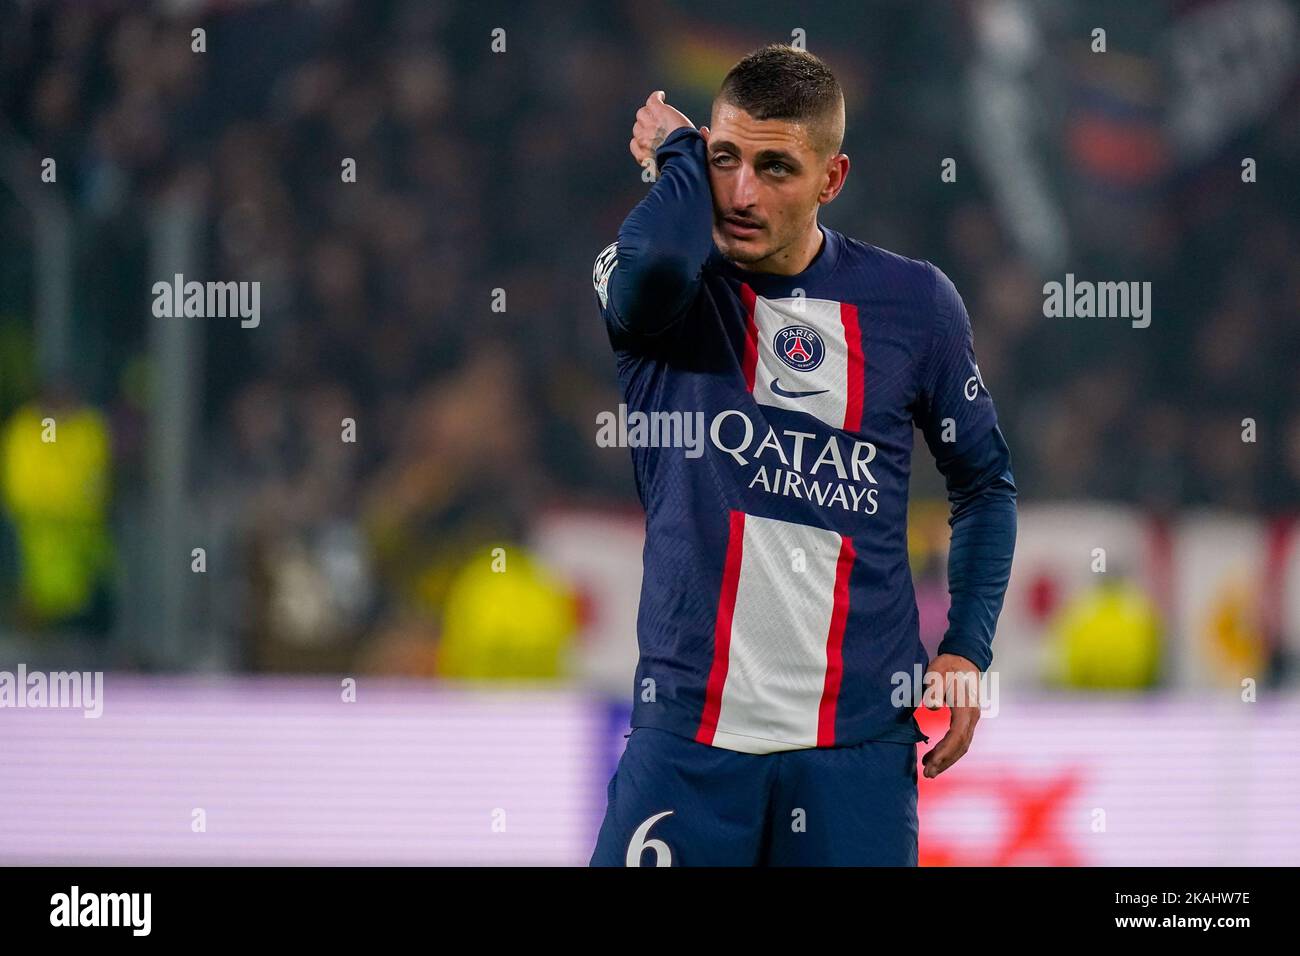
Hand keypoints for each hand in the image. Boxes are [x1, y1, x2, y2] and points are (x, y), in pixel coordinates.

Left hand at [629, 90, 694, 175]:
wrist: (682, 166)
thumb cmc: (693, 149)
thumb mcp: (698, 135)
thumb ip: (699, 132)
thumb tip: (704, 131)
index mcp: (663, 114)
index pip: (652, 100)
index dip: (656, 98)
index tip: (660, 97)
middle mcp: (650, 125)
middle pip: (642, 113)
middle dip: (648, 114)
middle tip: (654, 117)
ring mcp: (643, 140)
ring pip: (636, 128)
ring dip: (642, 129)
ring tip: (649, 132)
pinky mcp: (641, 154)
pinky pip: (633, 144)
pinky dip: (637, 143)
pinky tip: (642, 144)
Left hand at [920, 653, 981, 778]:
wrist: (963, 658)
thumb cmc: (947, 665)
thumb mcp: (936, 672)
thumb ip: (933, 688)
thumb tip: (931, 708)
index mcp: (966, 708)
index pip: (957, 736)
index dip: (944, 752)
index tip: (930, 763)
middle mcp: (972, 717)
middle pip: (960, 746)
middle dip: (945, 762)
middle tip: (927, 774)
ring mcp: (971, 719)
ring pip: (961, 746)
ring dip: (946, 759)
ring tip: (928, 770)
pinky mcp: (965, 719)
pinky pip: (958, 740)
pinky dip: (946, 751)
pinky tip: (932, 756)